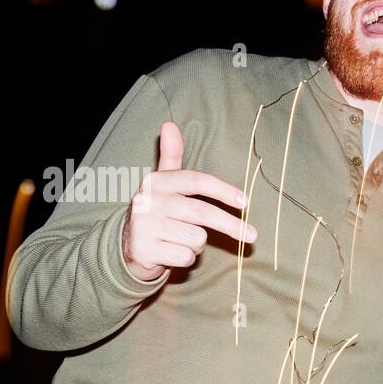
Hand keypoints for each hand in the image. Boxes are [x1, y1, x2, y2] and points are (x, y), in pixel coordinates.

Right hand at [122, 121, 257, 280]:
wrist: (128, 246)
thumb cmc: (158, 211)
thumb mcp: (163, 184)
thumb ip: (171, 156)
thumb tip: (169, 124)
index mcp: (156, 181)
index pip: (196, 181)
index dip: (223, 190)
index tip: (245, 202)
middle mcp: (148, 201)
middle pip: (202, 213)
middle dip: (231, 226)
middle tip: (254, 236)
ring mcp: (145, 226)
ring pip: (196, 238)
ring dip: (198, 244)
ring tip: (183, 239)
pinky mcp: (145, 250)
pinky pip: (186, 257)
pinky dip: (187, 258)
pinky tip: (172, 252)